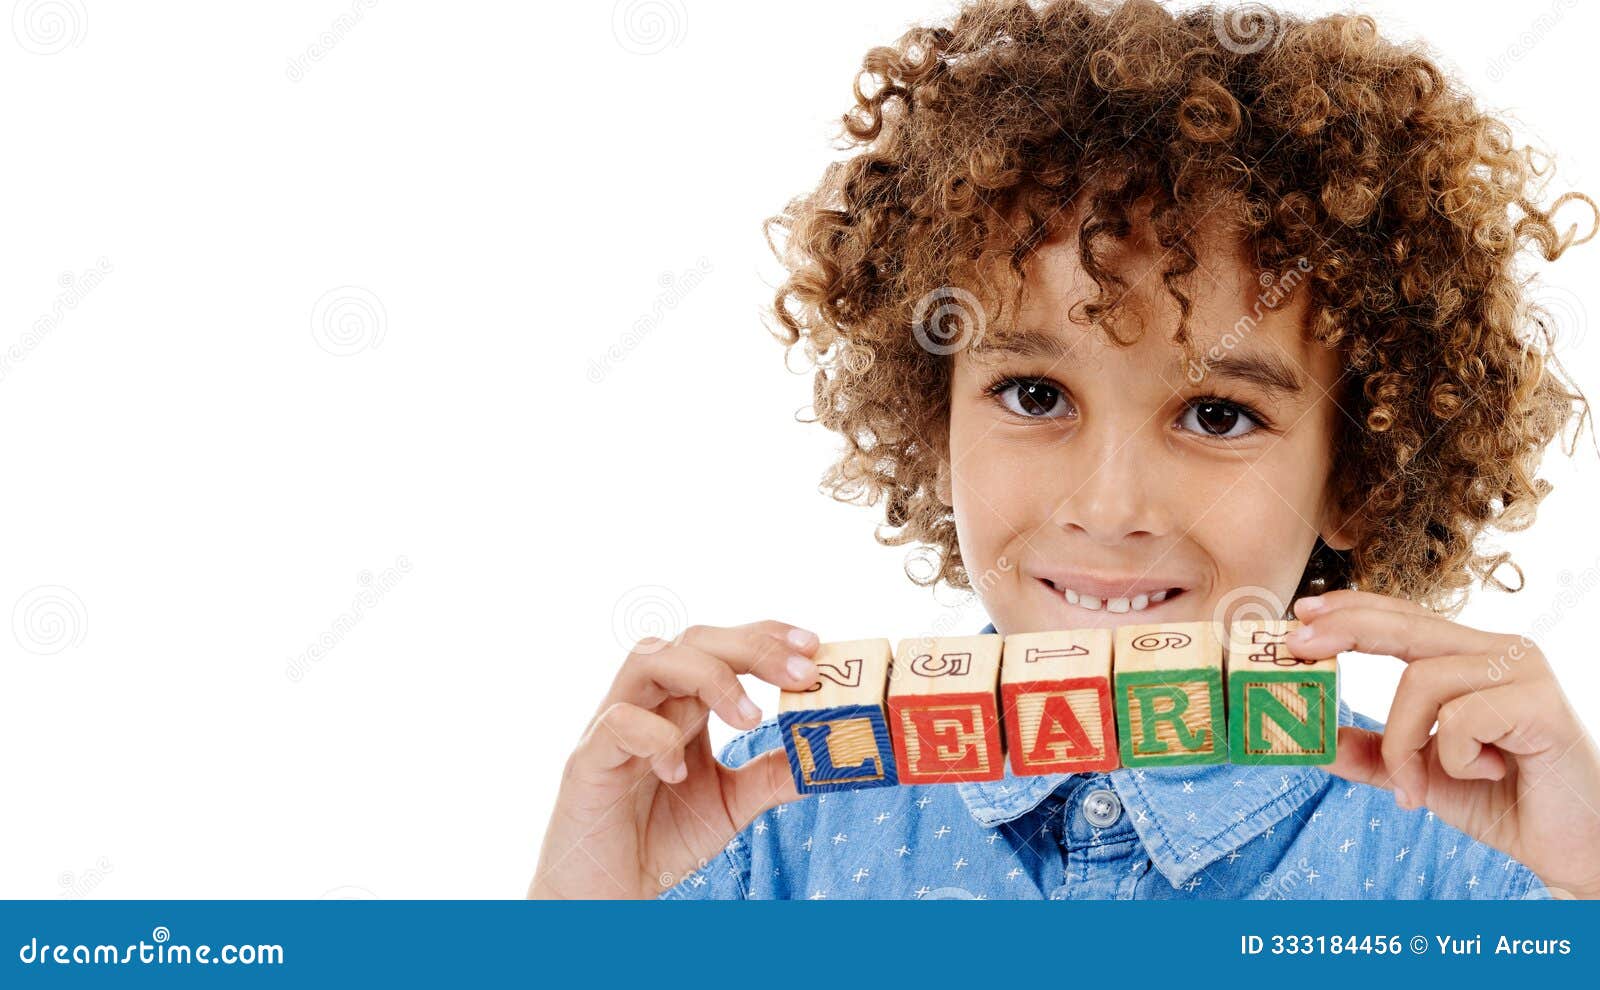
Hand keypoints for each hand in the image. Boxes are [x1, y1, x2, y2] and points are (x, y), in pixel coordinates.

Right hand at [528, 620, 821, 898]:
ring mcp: (615, 725)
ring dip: (708, 677)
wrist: (605, 893)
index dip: (766, 636)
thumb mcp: (732, 803)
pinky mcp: (588, 759)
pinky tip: (678, 771)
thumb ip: (773, 775)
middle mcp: (649, 702)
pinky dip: (655, 736)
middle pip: (692, 640)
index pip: (722, 645)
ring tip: (749, 718)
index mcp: (682, 704)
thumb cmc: (660, 837)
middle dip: (751, 647)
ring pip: (649, 659)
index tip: (813, 645)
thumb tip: (828, 755)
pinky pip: (617, 722)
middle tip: (801, 674)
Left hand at [1289, 589, 1599, 898]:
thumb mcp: (1421, 776)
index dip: (1351, 610)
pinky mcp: (1540, 703)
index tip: (1302, 612)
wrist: (1573, 845)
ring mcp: (1523, 671)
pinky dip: (1454, 758)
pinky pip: (1459, 718)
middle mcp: (1499, 651)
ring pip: (1420, 680)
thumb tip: (1314, 744)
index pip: (1403, 616)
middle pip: (1406, 625)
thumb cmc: (1504, 800)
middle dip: (1345, 631)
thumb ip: (1373, 755)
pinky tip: (1486, 774)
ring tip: (1417, 787)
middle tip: (1297, 646)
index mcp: (1471, 656)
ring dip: (1403, 743)